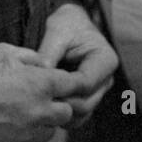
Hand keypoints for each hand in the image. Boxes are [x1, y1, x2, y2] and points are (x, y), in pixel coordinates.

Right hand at [0, 43, 80, 141]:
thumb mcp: (6, 51)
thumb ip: (32, 57)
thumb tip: (43, 65)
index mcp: (41, 83)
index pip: (73, 84)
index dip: (70, 81)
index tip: (64, 81)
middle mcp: (40, 110)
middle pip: (66, 112)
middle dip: (59, 103)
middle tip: (43, 95)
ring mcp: (27, 131)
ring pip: (50, 130)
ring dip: (45, 120)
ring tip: (27, 109)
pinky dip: (29, 133)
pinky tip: (14, 121)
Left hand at [38, 2, 117, 123]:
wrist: (69, 26)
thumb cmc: (66, 25)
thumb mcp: (57, 31)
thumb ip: (49, 52)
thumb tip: (39, 74)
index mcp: (105, 60)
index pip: (86, 83)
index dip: (63, 87)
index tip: (41, 86)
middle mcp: (105, 80)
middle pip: (85, 103)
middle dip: (60, 102)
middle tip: (35, 98)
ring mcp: (97, 92)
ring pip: (81, 115)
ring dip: (60, 112)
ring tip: (38, 102)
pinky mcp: (87, 99)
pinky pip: (77, 117)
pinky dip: (61, 116)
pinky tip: (44, 106)